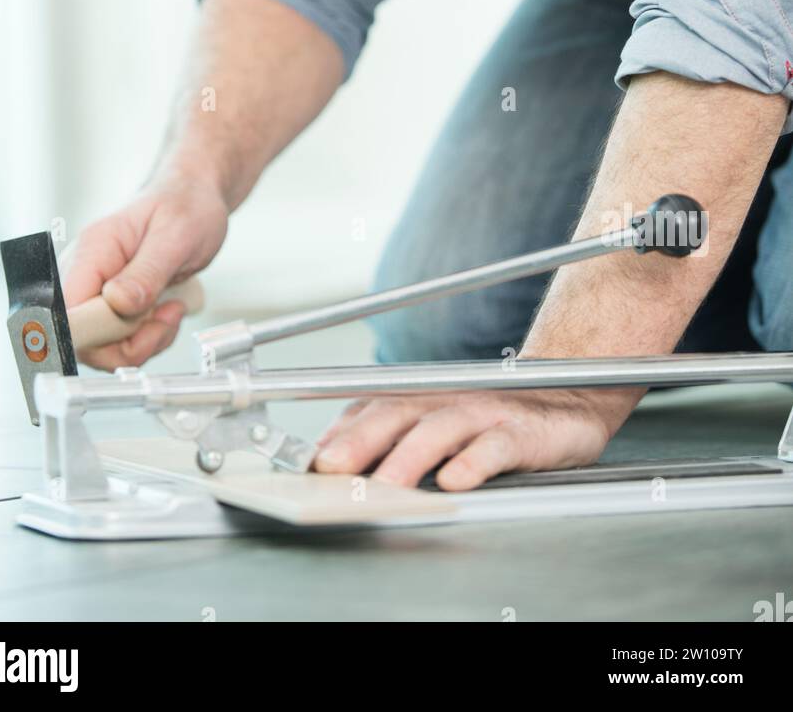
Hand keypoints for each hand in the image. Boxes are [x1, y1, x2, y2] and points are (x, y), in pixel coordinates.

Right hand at [60, 177, 228, 370]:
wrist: (195, 198)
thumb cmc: (185, 205)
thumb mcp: (175, 237)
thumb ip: (146, 272)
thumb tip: (117, 303)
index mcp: (93, 251)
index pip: (67, 309)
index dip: (93, 333)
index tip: (132, 331)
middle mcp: (87, 272)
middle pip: (83, 337)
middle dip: (129, 343)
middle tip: (166, 318)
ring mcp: (99, 290)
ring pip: (104, 344)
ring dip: (144, 341)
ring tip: (171, 312)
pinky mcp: (113, 303)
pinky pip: (121, 339)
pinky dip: (149, 336)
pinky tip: (168, 312)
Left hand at [313, 387, 617, 489]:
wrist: (569, 394)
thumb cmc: (494, 416)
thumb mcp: (440, 420)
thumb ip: (394, 436)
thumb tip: (337, 460)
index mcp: (423, 397)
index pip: (371, 408)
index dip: (340, 433)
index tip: (311, 462)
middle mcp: (447, 398)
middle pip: (397, 414)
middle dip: (360, 441)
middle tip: (331, 470)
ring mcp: (485, 413)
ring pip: (441, 430)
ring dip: (409, 458)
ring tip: (385, 485)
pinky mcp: (522, 432)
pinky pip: (495, 447)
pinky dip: (474, 462)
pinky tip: (456, 480)